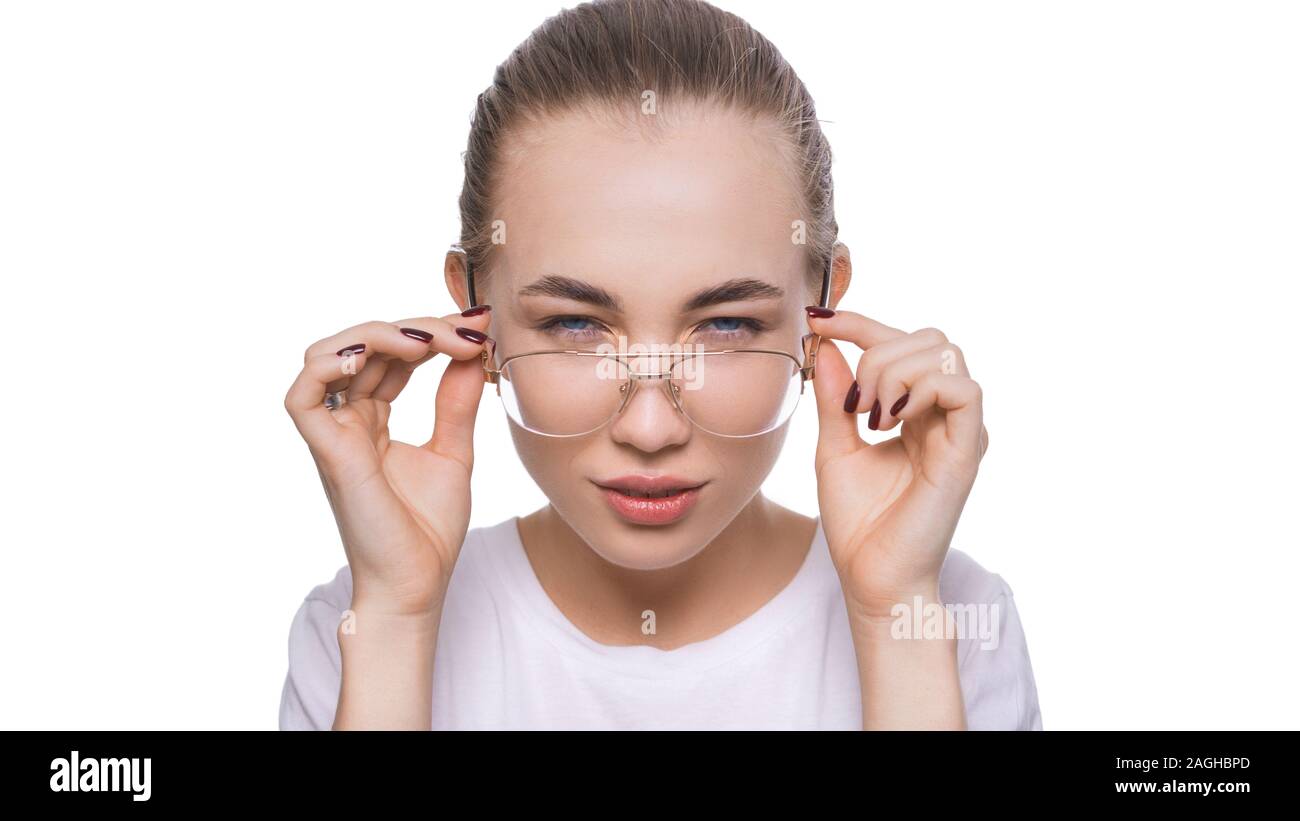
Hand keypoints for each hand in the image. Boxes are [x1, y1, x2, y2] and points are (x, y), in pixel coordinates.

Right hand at [283, 309, 492, 617]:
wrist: (418, 585)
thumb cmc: (428, 531)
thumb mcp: (454, 451)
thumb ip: (456, 400)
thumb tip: (472, 350)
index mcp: (371, 419)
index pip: (393, 355)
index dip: (431, 333)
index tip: (479, 329)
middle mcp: (347, 420)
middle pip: (367, 346)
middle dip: (418, 328)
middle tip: (467, 333)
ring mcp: (332, 434)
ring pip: (330, 355)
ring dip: (379, 335)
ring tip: (429, 341)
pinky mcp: (326, 451)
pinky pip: (304, 395)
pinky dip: (332, 364)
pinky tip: (377, 357)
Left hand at [805, 308, 988, 622]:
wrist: (872, 577)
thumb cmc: (859, 522)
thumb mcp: (834, 446)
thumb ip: (833, 396)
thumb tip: (824, 343)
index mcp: (916, 410)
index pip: (899, 342)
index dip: (859, 323)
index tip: (817, 320)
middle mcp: (944, 414)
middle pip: (928, 336)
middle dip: (878, 350)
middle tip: (852, 403)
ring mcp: (959, 430)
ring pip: (944, 352)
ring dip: (893, 371)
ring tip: (870, 416)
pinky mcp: (967, 450)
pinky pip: (964, 389)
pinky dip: (921, 389)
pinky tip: (890, 421)